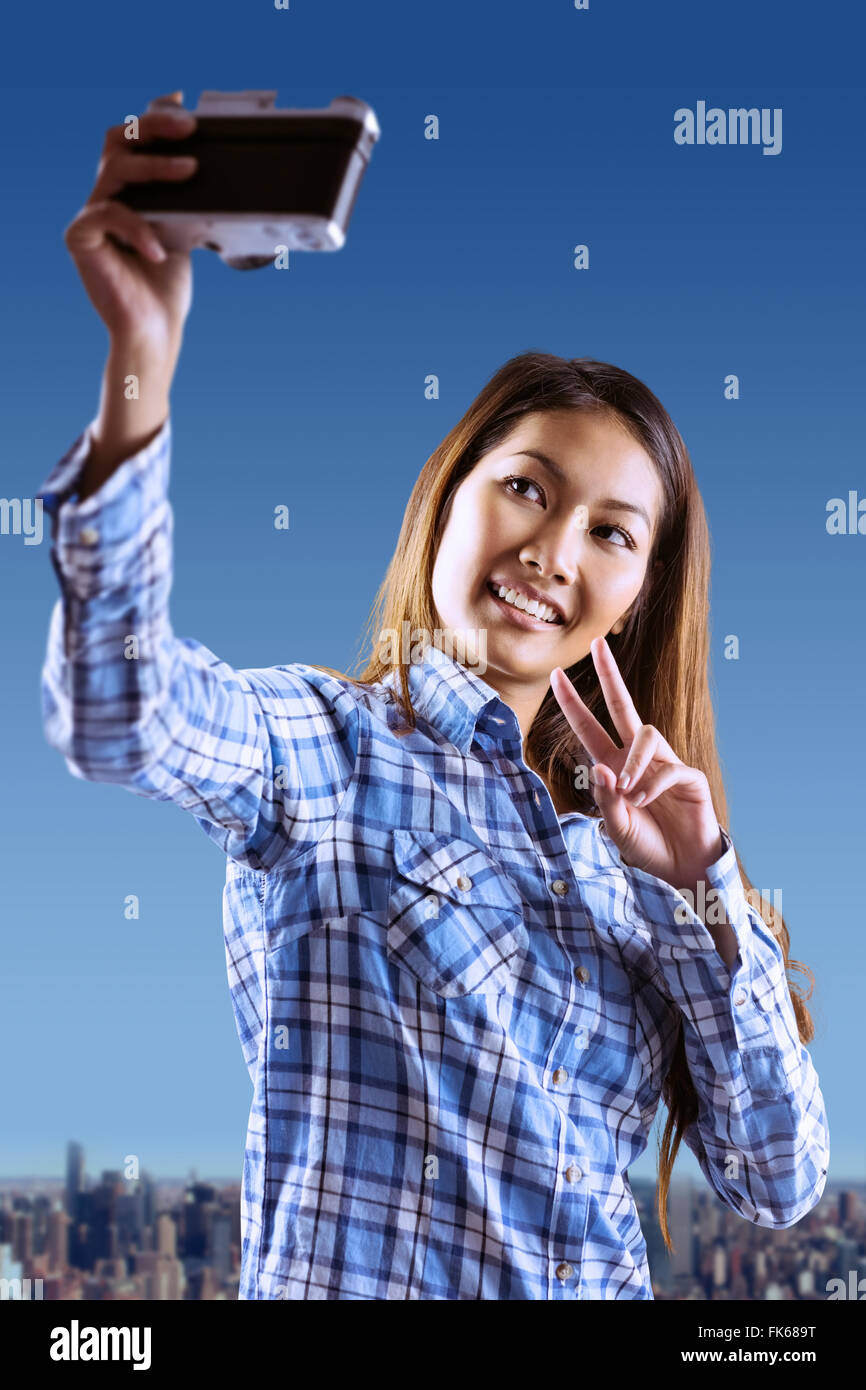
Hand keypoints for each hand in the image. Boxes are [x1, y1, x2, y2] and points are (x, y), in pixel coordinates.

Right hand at [63, 90, 198, 360]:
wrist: (154, 330)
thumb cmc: (166, 287)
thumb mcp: (185, 232)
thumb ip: (187, 198)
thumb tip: (202, 162)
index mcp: (129, 193)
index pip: (134, 143)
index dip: (153, 118)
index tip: (182, 104)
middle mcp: (107, 197)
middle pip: (119, 141)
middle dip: (153, 127)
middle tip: (189, 128)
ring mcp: (92, 215)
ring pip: (115, 169)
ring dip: (155, 166)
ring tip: (190, 171)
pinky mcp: (80, 237)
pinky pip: (108, 214)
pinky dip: (137, 227)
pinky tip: (159, 248)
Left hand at [550, 636, 723, 892]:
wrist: (681, 868)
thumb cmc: (647, 845)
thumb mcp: (616, 828)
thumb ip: (605, 801)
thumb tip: (599, 768)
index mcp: (613, 766)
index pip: (590, 727)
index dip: (573, 702)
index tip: (555, 675)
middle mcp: (638, 758)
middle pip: (623, 705)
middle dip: (611, 674)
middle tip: (598, 643)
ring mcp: (665, 763)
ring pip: (646, 735)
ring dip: (632, 763)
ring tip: (628, 794)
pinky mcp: (688, 777)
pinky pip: (669, 769)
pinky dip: (652, 785)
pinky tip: (645, 802)